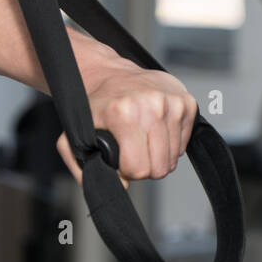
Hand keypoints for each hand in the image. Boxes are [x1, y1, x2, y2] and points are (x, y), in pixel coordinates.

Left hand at [56, 32, 197, 187]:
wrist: (112, 75)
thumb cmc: (95, 107)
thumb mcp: (73, 137)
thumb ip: (86, 169)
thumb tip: (121, 185)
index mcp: (123, 113)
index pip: (139, 168)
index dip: (128, 171)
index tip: (120, 159)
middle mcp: (151, 104)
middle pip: (160, 167)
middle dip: (145, 166)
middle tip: (133, 152)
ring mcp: (172, 102)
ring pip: (173, 157)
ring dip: (158, 155)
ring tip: (143, 140)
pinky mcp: (187, 102)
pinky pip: (184, 143)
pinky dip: (170, 143)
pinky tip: (156, 131)